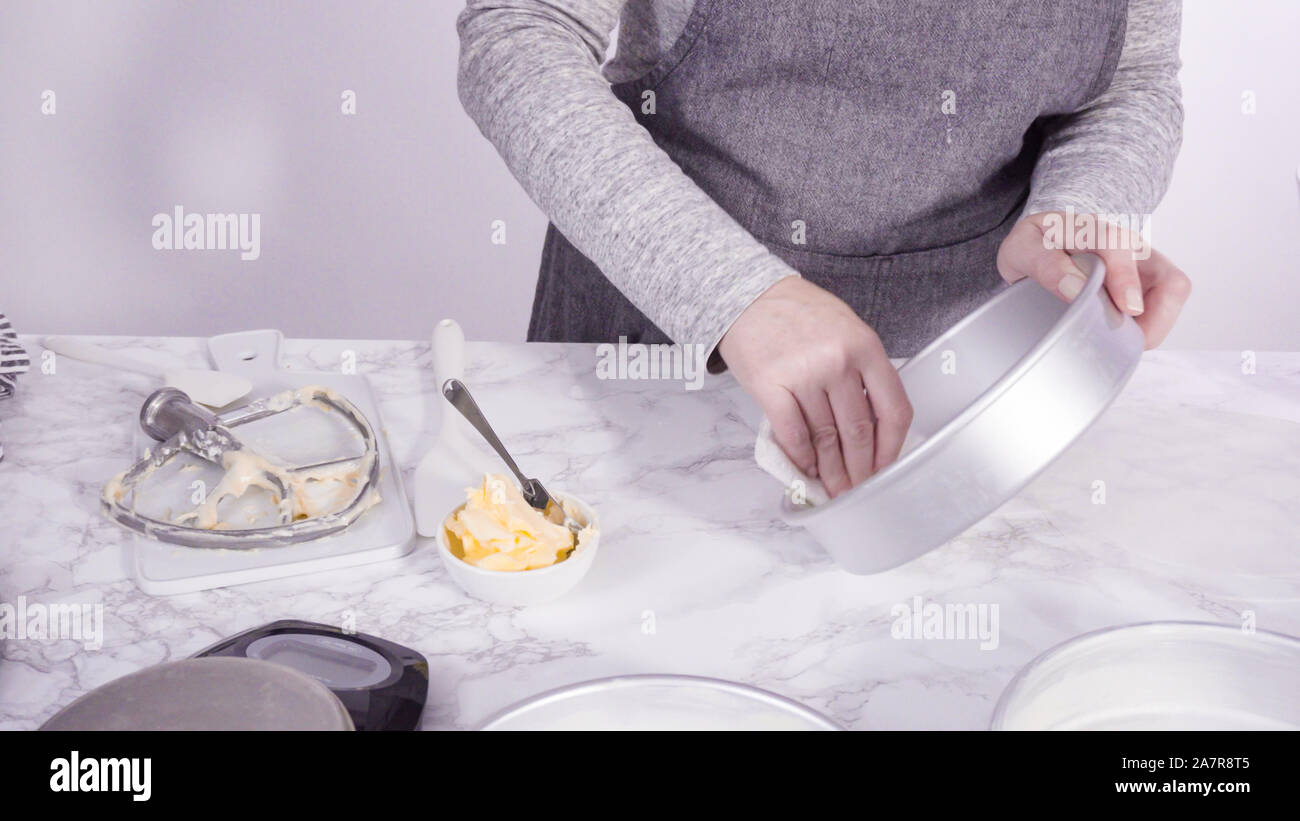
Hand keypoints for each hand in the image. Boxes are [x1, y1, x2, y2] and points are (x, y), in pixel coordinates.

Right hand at [718, 277, 912, 497]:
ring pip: (825, 438)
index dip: (891, 448)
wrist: (748, 295)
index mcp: (866, 347)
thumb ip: (864, 370)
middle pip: (858, 432)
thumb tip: (872, 424)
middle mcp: (839, 362)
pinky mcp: (770, 385)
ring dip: (829, 469)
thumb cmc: (798, 313)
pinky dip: (800, 457)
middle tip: (856, 487)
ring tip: (832, 486)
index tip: (884, 466)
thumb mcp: (846, 328)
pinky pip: (792, 433)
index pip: (893, 410)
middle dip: (859, 469)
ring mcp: (804, 374)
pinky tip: (805, 468)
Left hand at [997, 212, 1190, 347]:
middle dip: (1158, 316)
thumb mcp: (1023, 248)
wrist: (1041, 245)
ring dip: (1154, 325)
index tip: (1127, 309)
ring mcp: (1142, 267)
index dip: (1126, 278)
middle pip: (1169, 278)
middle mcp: (1129, 247)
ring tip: (1119, 342)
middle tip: (1127, 341)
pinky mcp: (1145, 286)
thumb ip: (1044, 263)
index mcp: (1094, 230)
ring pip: (1172, 296)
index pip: (1119, 246)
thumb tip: (1075, 288)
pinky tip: (1118, 335)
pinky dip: (1147, 328)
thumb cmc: (1035, 246)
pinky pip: (1163, 310)